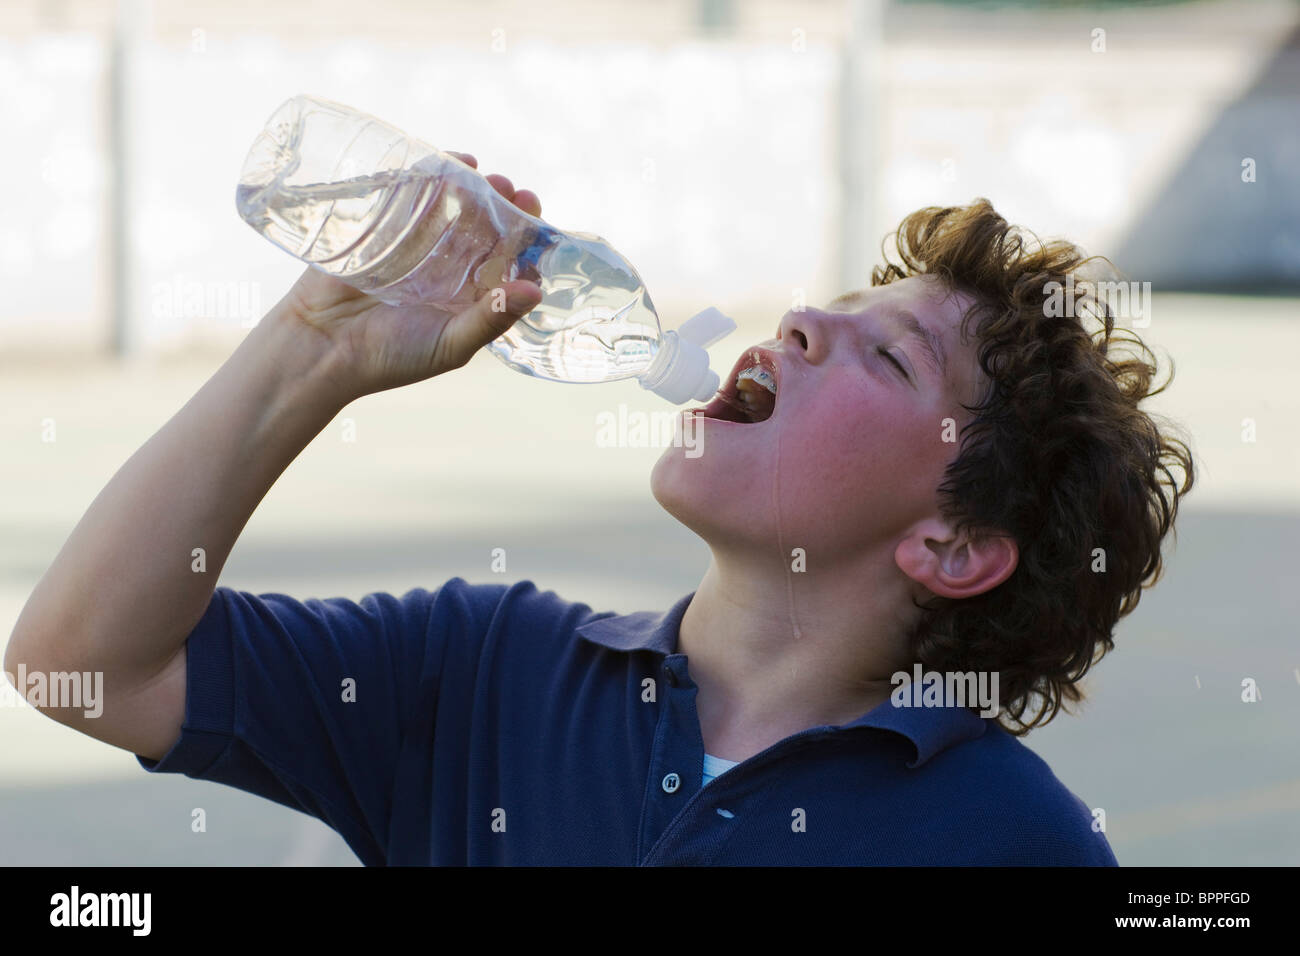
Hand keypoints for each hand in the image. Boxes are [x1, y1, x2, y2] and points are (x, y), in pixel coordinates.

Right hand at [277, 152, 544, 399]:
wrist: (319, 347)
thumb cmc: (389, 357)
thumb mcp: (449, 345)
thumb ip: (491, 320)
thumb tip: (535, 291)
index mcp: (470, 296)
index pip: (508, 260)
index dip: (526, 238)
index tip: (535, 218)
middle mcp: (448, 268)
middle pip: (485, 226)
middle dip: (502, 204)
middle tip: (510, 189)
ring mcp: (415, 245)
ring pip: (452, 206)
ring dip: (472, 185)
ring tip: (483, 174)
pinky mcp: (382, 228)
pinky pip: (410, 195)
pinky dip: (429, 175)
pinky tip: (446, 164)